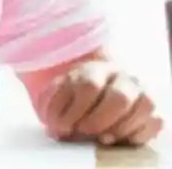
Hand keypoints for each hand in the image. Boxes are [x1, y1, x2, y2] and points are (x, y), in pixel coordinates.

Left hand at [38, 61, 161, 145]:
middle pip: (120, 96)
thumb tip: (57, 127)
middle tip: (85, 131)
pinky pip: (156, 121)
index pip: (89, 85)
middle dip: (100, 119)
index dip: (75, 110)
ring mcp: (142, 92)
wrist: (97, 97)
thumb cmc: (76, 97)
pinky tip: (122, 139)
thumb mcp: (59, 95)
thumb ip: (54, 106)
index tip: (64, 126)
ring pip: (145, 105)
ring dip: (121, 127)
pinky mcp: (153, 111)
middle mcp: (123, 77)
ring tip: (103, 138)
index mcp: (96, 69)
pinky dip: (139, 133)